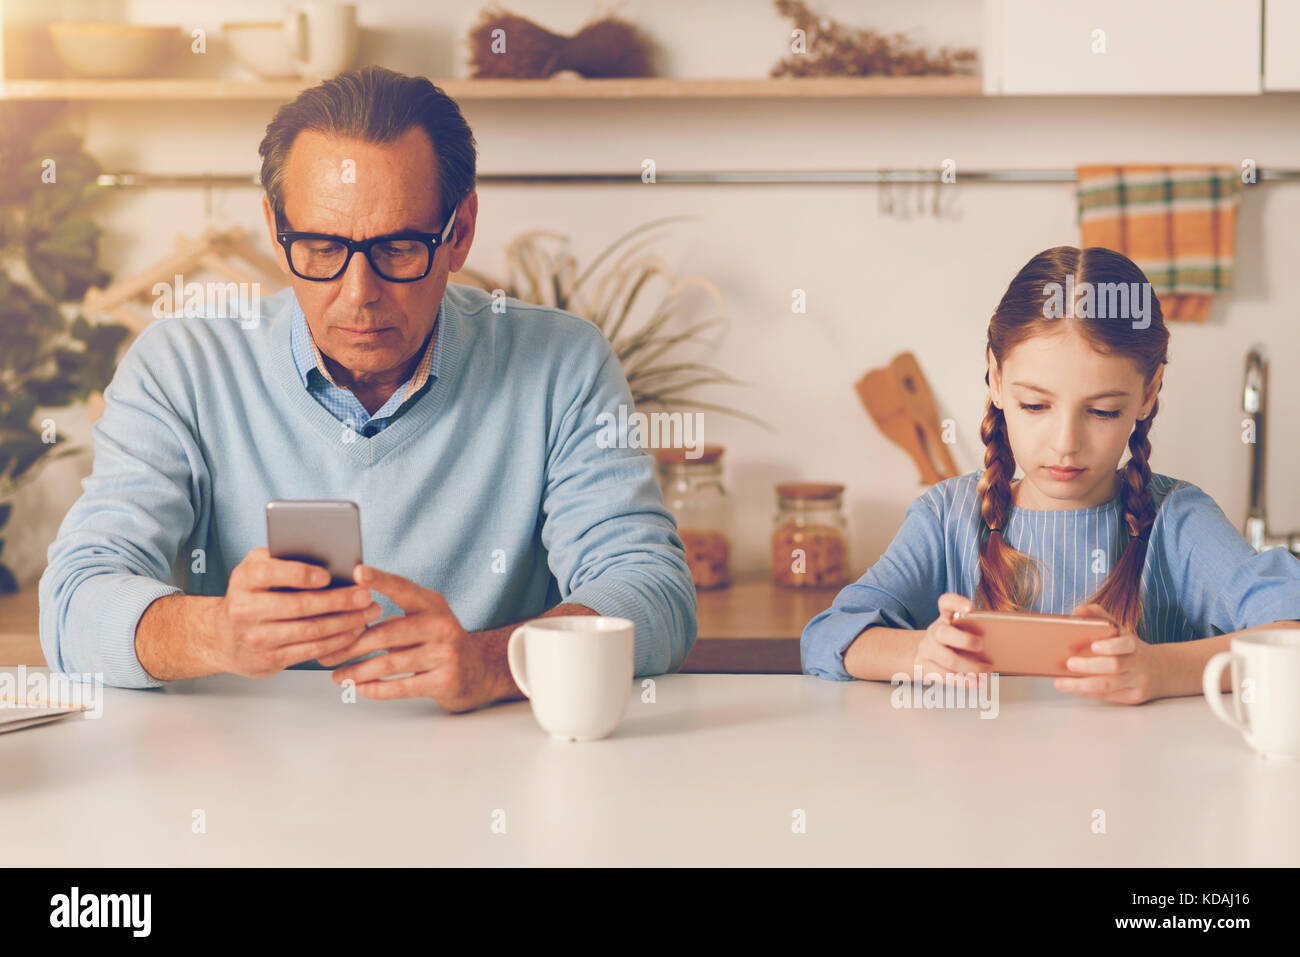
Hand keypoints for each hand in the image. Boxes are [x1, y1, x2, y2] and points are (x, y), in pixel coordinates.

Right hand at [211, 548, 382, 677]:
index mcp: (245, 579)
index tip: (328, 575)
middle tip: (366, 594)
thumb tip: (328, 554)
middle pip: (300, 606)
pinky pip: (312, 650)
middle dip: (339, 600)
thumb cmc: (252, 594)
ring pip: (311, 630)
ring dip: (346, 622)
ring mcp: (258, 638)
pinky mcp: (270, 659)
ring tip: (369, 611)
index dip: (301, 574)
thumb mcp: (258, 568)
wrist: (222, 637)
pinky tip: (355, 630)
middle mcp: (246, 610)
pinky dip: (338, 640)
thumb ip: (284, 558)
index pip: (271, 573)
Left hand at [319, 564, 504, 712]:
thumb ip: (393, 616)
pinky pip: (402, 687)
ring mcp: (446, 654)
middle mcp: (442, 625)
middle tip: (325, 654)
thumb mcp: (424, 619)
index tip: (356, 573)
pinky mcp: (446, 680)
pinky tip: (359, 688)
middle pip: (387, 633)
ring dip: (358, 671)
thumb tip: (343, 616)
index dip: (380, 580)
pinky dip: (376, 689)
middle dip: (351, 645)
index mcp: (432, 604)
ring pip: (390, 663)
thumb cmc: (437, 642)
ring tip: (336, 676)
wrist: (478, 671)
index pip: (403, 588)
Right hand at [914, 593, 991, 688]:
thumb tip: (1006, 638)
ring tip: (987, 671)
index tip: (970, 609)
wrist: (927, 656)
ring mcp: (927, 649)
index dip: (957, 603)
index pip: (946, 603)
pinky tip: (976, 682)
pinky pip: (944, 676)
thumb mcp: (962, 632)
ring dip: (970, 667)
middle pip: (945, 633)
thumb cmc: (953, 643)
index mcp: (946, 618)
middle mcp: (935, 631)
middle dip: (965, 640)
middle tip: (981, 646)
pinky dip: (963, 681)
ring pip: (948, 659)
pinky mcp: (924, 666)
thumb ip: (977, 630)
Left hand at [1053, 602, 1165, 703]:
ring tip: (1060, 683)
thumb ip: (1100, 617)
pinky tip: (1075, 689)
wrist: (1161, 670)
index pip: (1125, 643)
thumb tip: (1079, 610)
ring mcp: (1137, 682)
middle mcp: (1138, 663)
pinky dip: (1089, 692)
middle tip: (1069, 664)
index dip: (1110, 645)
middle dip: (1089, 666)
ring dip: (1082, 685)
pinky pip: (1109, 696)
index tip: (1094, 646)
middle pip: (1115, 666)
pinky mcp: (1133, 697)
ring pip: (1109, 686)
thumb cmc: (1130, 648)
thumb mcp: (1120, 631)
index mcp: (1133, 644)